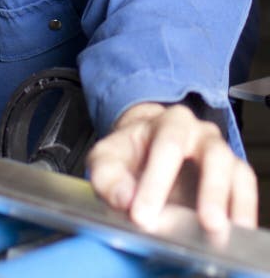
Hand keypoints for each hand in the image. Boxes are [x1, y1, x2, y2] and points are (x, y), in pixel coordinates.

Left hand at [87, 102, 257, 233]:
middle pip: (211, 155)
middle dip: (209, 190)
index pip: (166, 146)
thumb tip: (123, 198)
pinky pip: (244, 186)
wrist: (145, 148)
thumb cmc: (128, 153)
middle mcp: (198, 133)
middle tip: (205, 223)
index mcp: (166, 122)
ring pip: (233, 169)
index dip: (156, 182)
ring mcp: (219, 151)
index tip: (142, 215)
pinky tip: (235, 228)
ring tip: (219, 228)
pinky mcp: (233, 173)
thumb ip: (108, 176)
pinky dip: (243, 207)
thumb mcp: (106, 159)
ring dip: (228, 201)